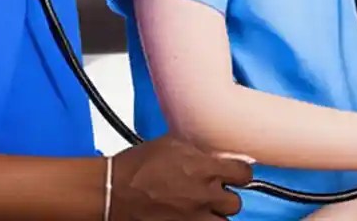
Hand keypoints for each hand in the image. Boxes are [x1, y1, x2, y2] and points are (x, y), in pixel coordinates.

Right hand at [109, 136, 253, 220]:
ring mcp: (193, 217)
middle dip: (225, 198)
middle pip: (235, 203)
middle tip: (213, 193)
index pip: (244, 173)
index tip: (234, 173)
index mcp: (203, 168)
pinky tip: (191, 216)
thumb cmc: (136, 166)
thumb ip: (198, 148)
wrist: (112, 191)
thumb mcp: (171, 143)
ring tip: (203, 209)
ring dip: (215, 215)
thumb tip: (216, 150)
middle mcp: (203, 194)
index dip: (239, 173)